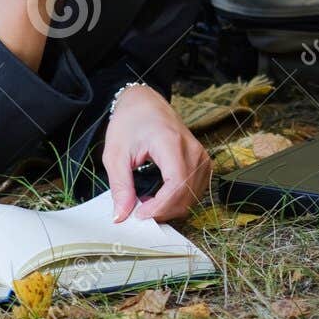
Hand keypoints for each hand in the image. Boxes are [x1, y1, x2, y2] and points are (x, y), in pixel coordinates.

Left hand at [102, 83, 211, 222]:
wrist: (144, 102)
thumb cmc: (129, 122)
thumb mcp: (115, 154)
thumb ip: (120, 186)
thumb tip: (122, 216)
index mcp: (171, 143)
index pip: (176, 185)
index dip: (159, 207)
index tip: (138, 214)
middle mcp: (192, 149)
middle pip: (187, 195)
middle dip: (163, 211)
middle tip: (138, 210)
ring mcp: (201, 155)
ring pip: (193, 197)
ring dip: (171, 208)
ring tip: (147, 201)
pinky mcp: (203, 161)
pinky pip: (196, 190)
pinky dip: (179, 200)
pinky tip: (160, 196)